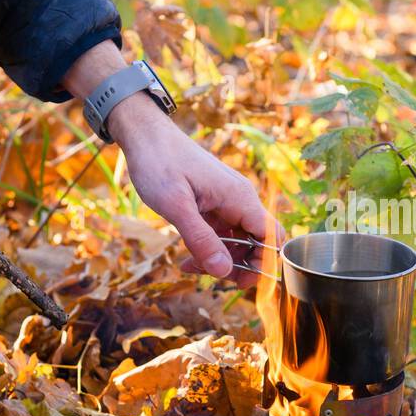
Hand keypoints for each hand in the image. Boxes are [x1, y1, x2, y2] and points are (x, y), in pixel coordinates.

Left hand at [111, 95, 279, 287]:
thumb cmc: (158, 162)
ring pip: (238, 240)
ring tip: (191, 268)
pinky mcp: (213, 203)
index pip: (271, 237)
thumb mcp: (176, 206)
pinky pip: (222, 232)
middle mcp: (239, 199)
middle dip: (239, 265)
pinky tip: (187, 258)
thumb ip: (201, 240)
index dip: (263, 263)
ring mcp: (227, 201)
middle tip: (210, 277)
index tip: (240, 281)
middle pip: (257, 242)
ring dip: (220, 259)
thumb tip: (223, 271)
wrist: (144, 134)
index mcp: (239, 198)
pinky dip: (209, 247)